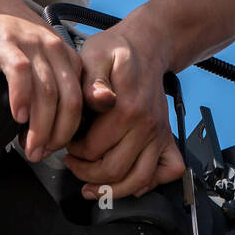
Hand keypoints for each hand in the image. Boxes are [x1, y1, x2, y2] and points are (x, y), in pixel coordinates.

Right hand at [0, 0, 84, 163]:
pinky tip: (17, 117)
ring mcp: (33, 47)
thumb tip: (48, 131)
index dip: (70, 130)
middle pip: (68, 100)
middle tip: (42, 154)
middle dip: (57, 134)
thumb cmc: (12, 39)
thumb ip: (50, 85)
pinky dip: (21, 99)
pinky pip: (21, 74)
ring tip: (29, 147)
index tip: (55, 149)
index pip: (79, 100)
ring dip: (39, 125)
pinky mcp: (8, 45)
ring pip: (47, 92)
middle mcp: (56, 51)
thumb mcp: (41, 59)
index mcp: (68, 58)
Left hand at [63, 25, 186, 200]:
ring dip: (113, 188)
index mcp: (127, 108)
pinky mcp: (166, 137)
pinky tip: (129, 179)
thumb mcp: (96, 55)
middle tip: (73, 162)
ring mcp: (159, 133)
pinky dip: (149, 183)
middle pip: (114, 170)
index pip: (94, 150)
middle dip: (87, 173)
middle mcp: (147, 125)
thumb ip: (92, 79)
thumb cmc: (117, 51)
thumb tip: (98, 98)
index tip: (67, 144)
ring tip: (92, 183)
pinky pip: (167, 171)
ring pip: (139, 179)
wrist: (147, 46)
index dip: (74, 152)